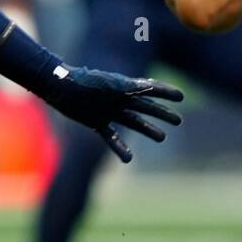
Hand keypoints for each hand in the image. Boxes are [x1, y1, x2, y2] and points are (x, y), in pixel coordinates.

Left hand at [40, 63, 182, 162]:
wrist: (61, 88)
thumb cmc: (86, 82)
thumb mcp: (111, 85)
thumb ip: (130, 88)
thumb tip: (151, 88)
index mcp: (124, 86)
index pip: (150, 89)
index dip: (166, 92)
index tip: (181, 97)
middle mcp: (119, 98)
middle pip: (145, 107)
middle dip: (162, 113)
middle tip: (178, 121)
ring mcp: (108, 111)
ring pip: (133, 122)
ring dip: (148, 130)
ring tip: (163, 137)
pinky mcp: (96, 122)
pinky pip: (111, 136)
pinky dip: (120, 148)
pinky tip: (129, 159)